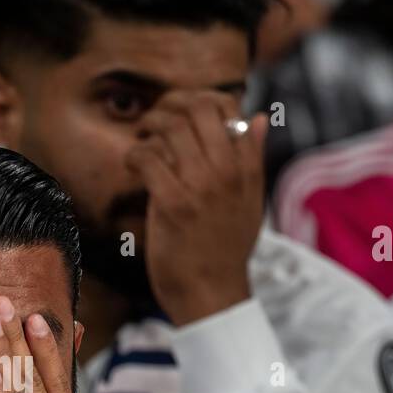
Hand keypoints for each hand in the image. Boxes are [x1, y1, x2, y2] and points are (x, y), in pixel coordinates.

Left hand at [125, 91, 265, 324]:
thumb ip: (252, 158)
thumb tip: (259, 117)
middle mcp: (228, 170)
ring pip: (171, 129)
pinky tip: (133, 167)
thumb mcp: (250, 200)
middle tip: (152, 121)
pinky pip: (149, 158)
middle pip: (197, 109)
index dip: (197, 99)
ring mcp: (202, 185)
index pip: (227, 107)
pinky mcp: (174, 202)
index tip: (178, 112)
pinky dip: (135, 155)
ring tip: (141, 141)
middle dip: (168, 106)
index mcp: (247, 166)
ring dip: (148, 129)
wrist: (212, 293)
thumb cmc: (224, 249)